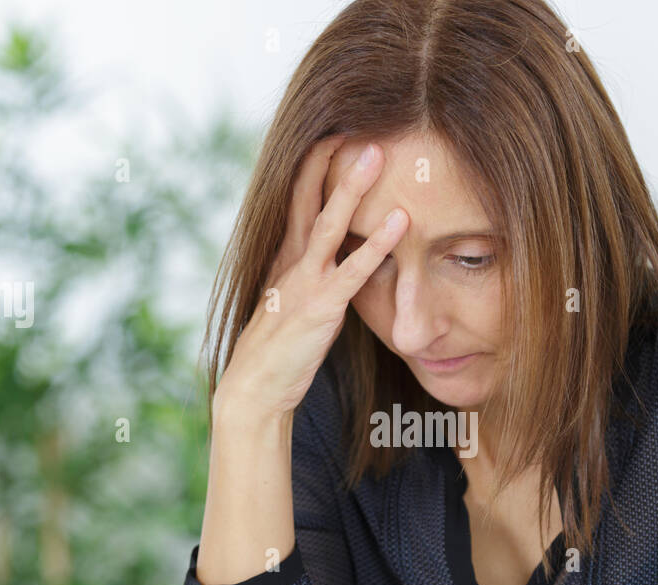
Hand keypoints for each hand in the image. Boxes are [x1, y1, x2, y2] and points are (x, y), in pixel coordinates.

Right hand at [215, 136, 409, 419]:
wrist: (255, 389)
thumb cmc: (279, 350)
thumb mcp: (292, 300)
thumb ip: (311, 273)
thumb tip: (336, 253)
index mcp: (285, 256)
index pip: (299, 196)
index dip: (317, 163)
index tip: (338, 131)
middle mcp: (291, 261)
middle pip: (310, 196)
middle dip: (332, 158)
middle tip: (359, 122)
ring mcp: (304, 281)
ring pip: (329, 222)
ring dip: (353, 187)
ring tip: (378, 153)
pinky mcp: (321, 307)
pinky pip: (353, 270)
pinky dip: (379, 244)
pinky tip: (402, 221)